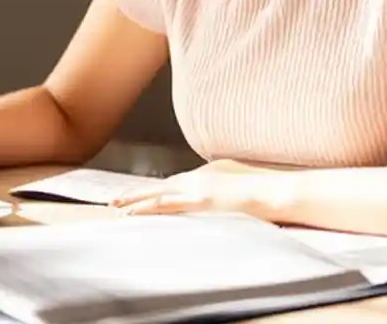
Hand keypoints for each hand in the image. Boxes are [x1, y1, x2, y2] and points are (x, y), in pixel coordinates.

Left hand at [109, 159, 288, 217]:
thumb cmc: (259, 189)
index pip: (172, 184)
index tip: (137, 196)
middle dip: (136, 194)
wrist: (271, 191)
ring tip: (118, 207)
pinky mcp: (200, 200)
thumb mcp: (236, 184)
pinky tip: (136, 212)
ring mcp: (196, 188)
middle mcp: (196, 178)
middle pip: (159, 186)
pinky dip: (150, 208)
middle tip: (114, 200)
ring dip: (137, 201)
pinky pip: (169, 205)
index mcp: (204, 174)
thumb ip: (220, 186)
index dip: (153, 190)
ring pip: (158, 194)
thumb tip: (216, 193)